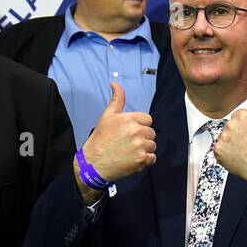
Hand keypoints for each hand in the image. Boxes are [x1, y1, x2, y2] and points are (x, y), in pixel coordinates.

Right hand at [76, 82, 155, 198]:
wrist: (94, 163)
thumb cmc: (100, 139)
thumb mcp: (107, 116)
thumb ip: (116, 99)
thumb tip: (115, 83)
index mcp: (128, 119)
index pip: (148, 120)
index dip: (140, 126)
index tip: (130, 132)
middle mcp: (136, 131)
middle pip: (151, 133)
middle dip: (143, 137)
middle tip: (128, 143)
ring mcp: (140, 146)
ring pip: (152, 145)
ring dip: (144, 149)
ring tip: (130, 151)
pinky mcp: (142, 160)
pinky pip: (152, 158)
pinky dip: (145, 160)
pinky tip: (133, 159)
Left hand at [213, 85, 246, 188]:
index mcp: (240, 115)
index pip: (238, 117)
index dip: (246, 125)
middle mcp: (229, 126)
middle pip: (230, 126)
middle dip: (237, 133)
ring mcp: (223, 139)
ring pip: (224, 137)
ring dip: (231, 142)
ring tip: (243, 149)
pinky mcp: (218, 152)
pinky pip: (219, 149)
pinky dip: (226, 153)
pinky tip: (237, 155)